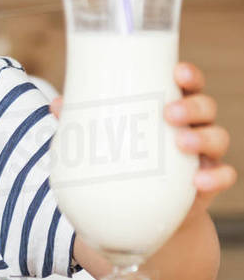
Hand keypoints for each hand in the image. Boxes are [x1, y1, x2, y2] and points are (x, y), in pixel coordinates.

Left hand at [49, 62, 236, 212]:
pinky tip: (198, 181)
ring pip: (217, 136)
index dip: (188, 74)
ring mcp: (203, 154)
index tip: (177, 71)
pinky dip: (216, 176)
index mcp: (170, 105)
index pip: (187, 83)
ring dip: (202, 137)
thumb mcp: (106, 136)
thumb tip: (57, 104)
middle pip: (205, 106)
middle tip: (168, 112)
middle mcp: (192, 126)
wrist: (141, 209)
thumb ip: (85, 120)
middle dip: (192, 106)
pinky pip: (222, 175)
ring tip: (181, 143)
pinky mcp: (208, 183)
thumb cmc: (124, 158)